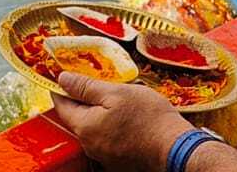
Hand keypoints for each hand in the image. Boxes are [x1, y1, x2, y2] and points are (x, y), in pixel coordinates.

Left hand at [51, 72, 194, 171]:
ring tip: (116, 99)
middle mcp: (89, 145)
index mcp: (85, 127)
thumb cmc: (149, 118)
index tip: (65, 76)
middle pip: (76, 118)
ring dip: (98, 113)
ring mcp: (103, 155)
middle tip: (96, 83)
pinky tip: (126, 118)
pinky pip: (106, 139)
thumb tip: (62, 79)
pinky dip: (110, 127)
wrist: (174, 148)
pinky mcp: (117, 160)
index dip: (62, 88)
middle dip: (82, 100)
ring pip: (92, 128)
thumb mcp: (117, 92)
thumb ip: (86, 87)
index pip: (61, 105)